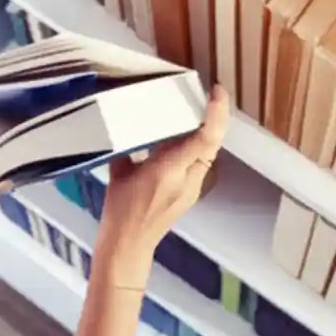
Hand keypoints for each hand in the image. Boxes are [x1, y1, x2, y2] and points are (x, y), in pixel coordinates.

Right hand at [95, 85, 229, 286]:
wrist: (129, 245)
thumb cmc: (120, 212)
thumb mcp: (120, 172)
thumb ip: (129, 147)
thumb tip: (130, 123)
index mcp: (169, 170)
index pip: (205, 136)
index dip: (215, 111)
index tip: (215, 90)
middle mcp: (188, 178)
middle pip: (212, 140)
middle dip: (214, 114)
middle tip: (206, 93)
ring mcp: (192, 187)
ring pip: (208, 150)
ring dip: (206, 128)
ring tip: (194, 109)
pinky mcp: (190, 192)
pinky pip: (199, 160)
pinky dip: (196, 143)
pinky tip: (181, 135)